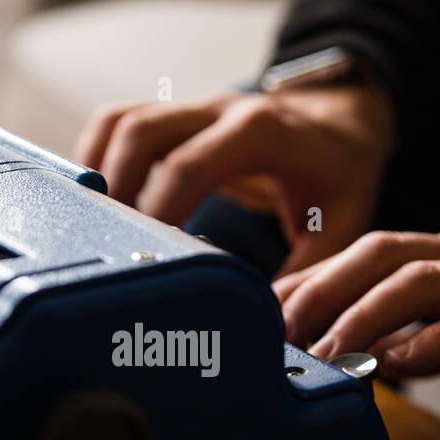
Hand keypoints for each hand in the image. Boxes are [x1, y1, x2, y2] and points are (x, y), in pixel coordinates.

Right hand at [74, 84, 394, 274]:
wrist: (341, 122)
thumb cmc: (338, 174)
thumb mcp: (339, 225)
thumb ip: (306, 275)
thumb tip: (269, 329)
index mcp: (262, 133)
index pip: (191, 165)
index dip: (159, 208)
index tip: (147, 255)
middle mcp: (220, 111)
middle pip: (141, 131)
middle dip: (117, 189)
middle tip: (114, 247)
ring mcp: (193, 109)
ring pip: (121, 122)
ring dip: (100, 172)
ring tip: (98, 228)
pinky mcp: (175, 117)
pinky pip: (118, 123)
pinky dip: (97, 157)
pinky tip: (98, 204)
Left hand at [274, 227, 439, 393]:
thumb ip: (438, 332)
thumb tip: (381, 358)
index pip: (370, 253)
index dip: (312, 278)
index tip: (264, 312)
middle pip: (383, 252)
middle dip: (321, 287)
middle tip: (275, 332)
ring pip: (423, 278)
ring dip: (365, 314)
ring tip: (324, 355)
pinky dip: (438, 340)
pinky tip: (404, 366)